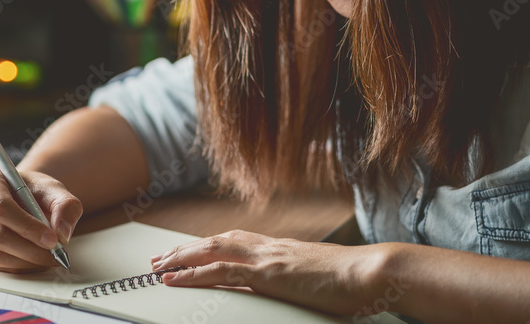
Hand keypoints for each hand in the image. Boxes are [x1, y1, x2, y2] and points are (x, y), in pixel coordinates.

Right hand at [0, 166, 82, 272]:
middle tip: (55, 253)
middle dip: (30, 248)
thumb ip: (64, 205)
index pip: (1, 206)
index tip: (52, 239)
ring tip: (49, 257)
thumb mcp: (53, 189)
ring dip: (27, 260)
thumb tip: (62, 232)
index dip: (27, 226)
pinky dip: (19, 267)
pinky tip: (34, 260)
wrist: (21, 200)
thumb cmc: (33, 192)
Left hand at [150, 230, 385, 315]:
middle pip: (214, 243)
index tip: (186, 252)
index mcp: (278, 248)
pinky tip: (176, 278)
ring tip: (158, 266)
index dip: (206, 247)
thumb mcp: (316, 278)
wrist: (371, 273)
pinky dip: (193, 274)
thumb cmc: (352, 280)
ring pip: (210, 252)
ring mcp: (266, 258)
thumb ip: (297, 278)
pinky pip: (221, 272)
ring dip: (180, 258)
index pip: (232, 243)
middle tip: (159, 259)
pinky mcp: (267, 274)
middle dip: (184, 250)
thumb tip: (291, 286)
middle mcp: (267, 247)